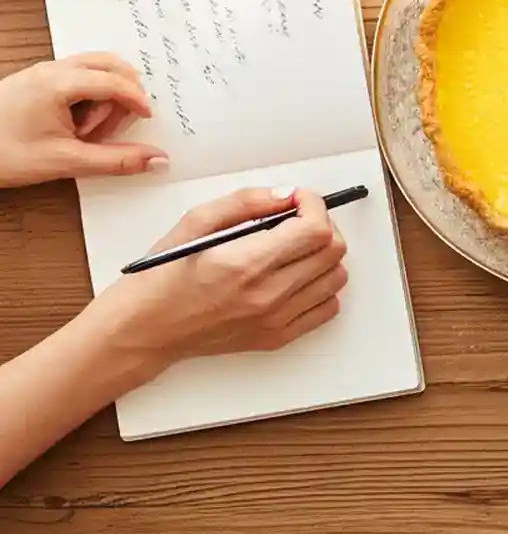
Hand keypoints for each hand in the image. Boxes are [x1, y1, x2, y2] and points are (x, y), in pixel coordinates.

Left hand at [0, 53, 167, 187]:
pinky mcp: (38, 80)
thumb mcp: (66, 161)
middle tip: (107, 130)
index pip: (114, 81)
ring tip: (87, 131)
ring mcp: (43, 72)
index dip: (136, 100)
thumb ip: (117, 160)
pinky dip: (90, 96)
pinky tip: (78, 125)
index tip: (147, 118)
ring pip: (95, 69)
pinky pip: (78, 77)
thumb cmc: (4, 153)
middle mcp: (51, 69)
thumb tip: (157, 159)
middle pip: (109, 65)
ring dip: (104, 96)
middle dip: (120, 95)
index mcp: (58, 83)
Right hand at [88, 188, 348, 375]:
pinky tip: (296, 276)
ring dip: (324, 255)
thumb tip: (285, 196)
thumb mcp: (194, 223)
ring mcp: (276, 320)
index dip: (314, 205)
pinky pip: (327, 308)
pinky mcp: (278, 337)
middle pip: (333, 251)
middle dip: (322, 224)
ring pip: (336, 278)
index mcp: (246, 264)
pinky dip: (321, 287)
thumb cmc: (161, 277)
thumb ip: (245, 202)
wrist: (144, 330)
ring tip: (295, 248)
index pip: (316, 230)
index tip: (298, 199)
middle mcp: (268, 295)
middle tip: (298, 219)